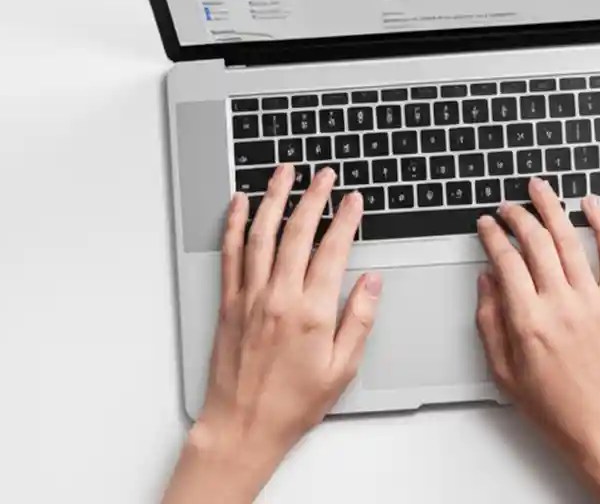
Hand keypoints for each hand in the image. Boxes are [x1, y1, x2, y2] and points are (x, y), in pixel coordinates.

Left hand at [163, 164, 380, 503]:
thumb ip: (359, 320)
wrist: (242, 426)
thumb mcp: (343, 368)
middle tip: (324, 175)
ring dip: (273, 198)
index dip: (345, 220)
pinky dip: (235, 225)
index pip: (332, 250)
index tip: (354, 200)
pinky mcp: (228, 304)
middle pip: (296, 232)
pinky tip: (240, 204)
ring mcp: (249, 297)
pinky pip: (231, 254)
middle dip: (313, 197)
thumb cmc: (292, 404)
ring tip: (284, 173)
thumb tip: (371, 282)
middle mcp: (278, 297)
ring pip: (261, 234)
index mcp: (311, 312)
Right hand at [475, 179, 599, 503]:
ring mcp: (593, 301)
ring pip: (569, 239)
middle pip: (535, 242)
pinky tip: (591, 205)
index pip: (505, 262)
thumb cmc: (557, 410)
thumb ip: (490, 323)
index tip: (486, 224)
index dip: (493, 236)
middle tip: (508, 206)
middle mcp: (561, 305)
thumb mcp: (505, 374)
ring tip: (540, 188)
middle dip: (517, 216)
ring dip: (552, 207)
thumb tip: (487, 281)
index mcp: (528, 323)